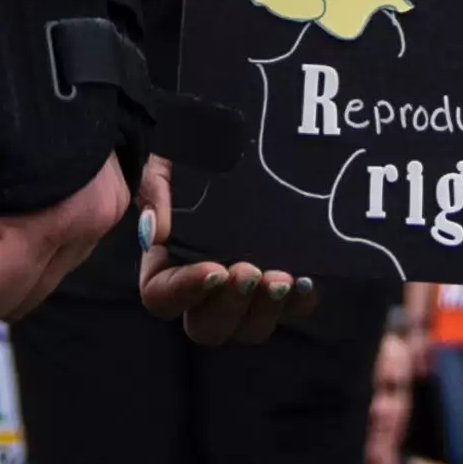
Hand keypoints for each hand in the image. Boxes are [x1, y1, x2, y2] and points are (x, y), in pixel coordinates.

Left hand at [0, 37, 134, 319]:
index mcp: (58, 219)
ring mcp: (106, 215)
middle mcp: (93, 225)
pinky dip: (26, 226)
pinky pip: (54, 248)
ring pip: (34, 274)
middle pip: (16, 295)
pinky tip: (19, 175)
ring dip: (3, 238)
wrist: (40, 19)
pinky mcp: (107, 201)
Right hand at [135, 154, 316, 344]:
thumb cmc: (196, 152)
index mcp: (166, 264)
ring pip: (250, 327)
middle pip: (207, 326)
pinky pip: (292, 309)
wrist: (244, 136)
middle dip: (229, 305)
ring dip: (266, 309)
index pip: (161, 297)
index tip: (213, 269)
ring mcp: (245, 293)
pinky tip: (307, 280)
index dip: (184, 291)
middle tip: (249, 271)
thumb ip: (155, 188)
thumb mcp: (168, 159)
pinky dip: (300, 300)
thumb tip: (155, 229)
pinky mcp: (283, 287)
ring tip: (282, 278)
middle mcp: (204, 289)